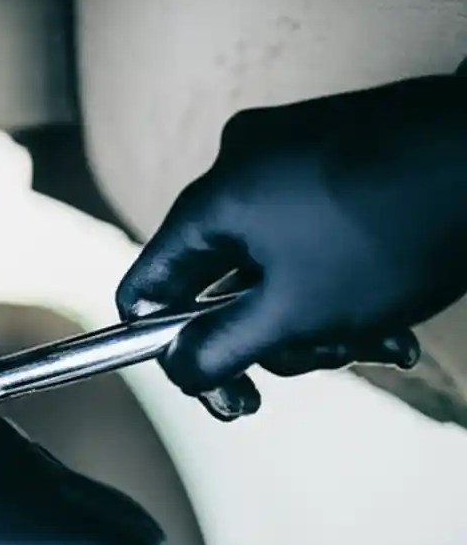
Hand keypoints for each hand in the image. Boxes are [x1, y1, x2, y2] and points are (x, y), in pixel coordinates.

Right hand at [116, 74, 465, 414]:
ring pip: (274, 266)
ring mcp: (291, 156)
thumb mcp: (296, 313)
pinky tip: (391, 316)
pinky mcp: (338, 156)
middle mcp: (241, 168)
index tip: (220, 389)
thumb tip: (180, 370)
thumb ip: (220, 350)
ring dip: (321, 316)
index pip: (148, 288)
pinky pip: (312, 235)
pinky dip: (343, 281)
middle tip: (322, 358)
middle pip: (218, 283)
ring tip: (380, 338)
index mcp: (213, 201)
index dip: (171, 349)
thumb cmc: (397, 232)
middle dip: (274, 335)